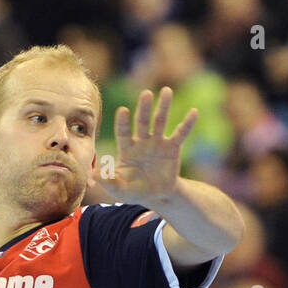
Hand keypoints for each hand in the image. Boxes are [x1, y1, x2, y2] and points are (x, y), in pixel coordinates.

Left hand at [98, 87, 197, 207]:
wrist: (156, 196)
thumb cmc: (134, 191)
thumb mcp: (120, 190)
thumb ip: (108, 181)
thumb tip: (94, 175)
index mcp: (127, 148)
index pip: (123, 132)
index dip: (123, 123)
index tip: (123, 111)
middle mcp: (142, 141)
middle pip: (142, 122)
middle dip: (144, 108)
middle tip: (146, 93)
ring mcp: (157, 142)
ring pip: (160, 121)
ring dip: (163, 107)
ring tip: (166, 91)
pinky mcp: (173, 148)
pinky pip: (180, 134)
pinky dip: (187, 124)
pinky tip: (193, 112)